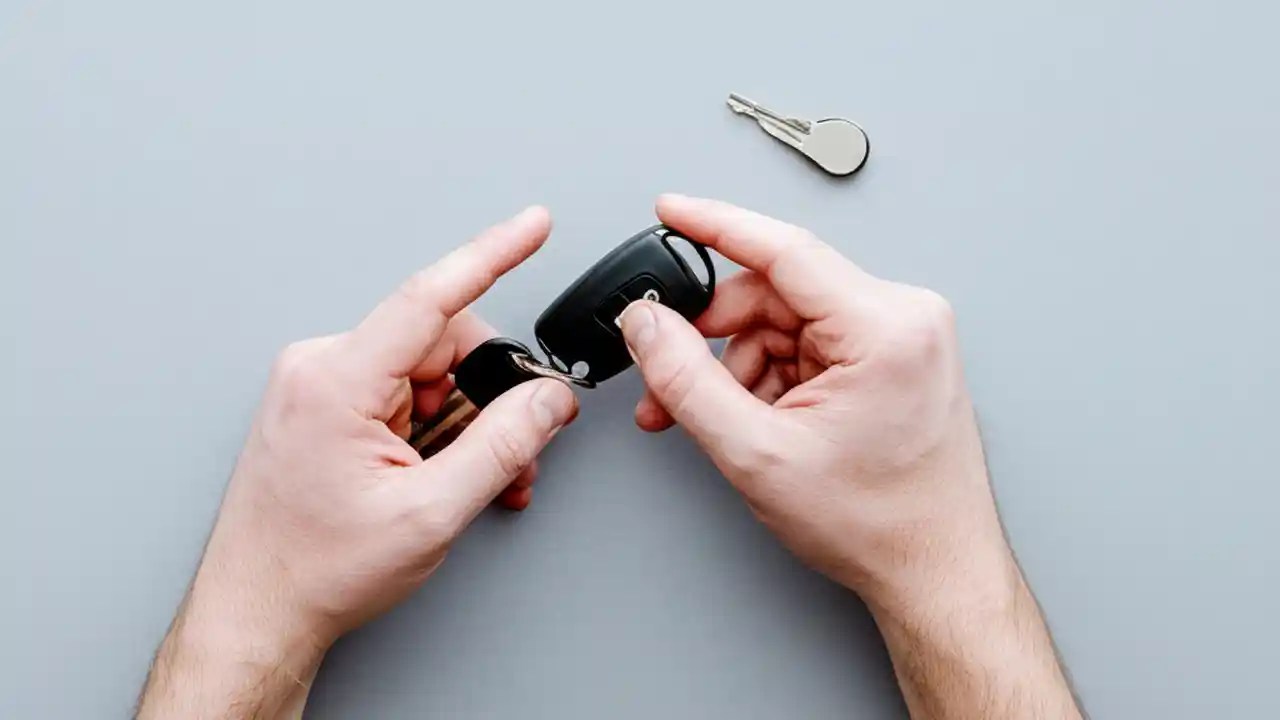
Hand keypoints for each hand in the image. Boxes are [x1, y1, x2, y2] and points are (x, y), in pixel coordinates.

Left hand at [136, 207, 578, 718]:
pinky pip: (402, 394)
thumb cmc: (317, 570)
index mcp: (337, 381)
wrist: (258, 611)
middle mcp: (321, 369)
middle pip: (441, 345)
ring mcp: (320, 386)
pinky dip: (436, 430)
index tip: (533, 226)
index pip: (431, 298)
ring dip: (464, 423)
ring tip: (464, 483)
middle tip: (508, 454)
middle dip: (486, 395)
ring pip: (428, 373)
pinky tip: (441, 474)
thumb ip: (502, 446)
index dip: (493, 255)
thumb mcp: (430, 512)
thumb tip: (547, 398)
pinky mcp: (325, 406)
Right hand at [621, 196, 1080, 719]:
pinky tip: (756, 421)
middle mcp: (902, 318)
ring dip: (739, 367)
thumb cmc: (879, 523)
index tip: (671, 210)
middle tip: (669, 379)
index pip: (784, 249)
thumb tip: (648, 326)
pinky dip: (770, 379)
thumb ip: (687, 380)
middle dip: (714, 338)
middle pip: (776, 294)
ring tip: (720, 422)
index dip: (714, 226)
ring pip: (786, 324)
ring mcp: (900, 338)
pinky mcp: (891, 358)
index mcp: (885, 327)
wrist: (934, 571)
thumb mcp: (757, 452)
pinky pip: (809, 346)